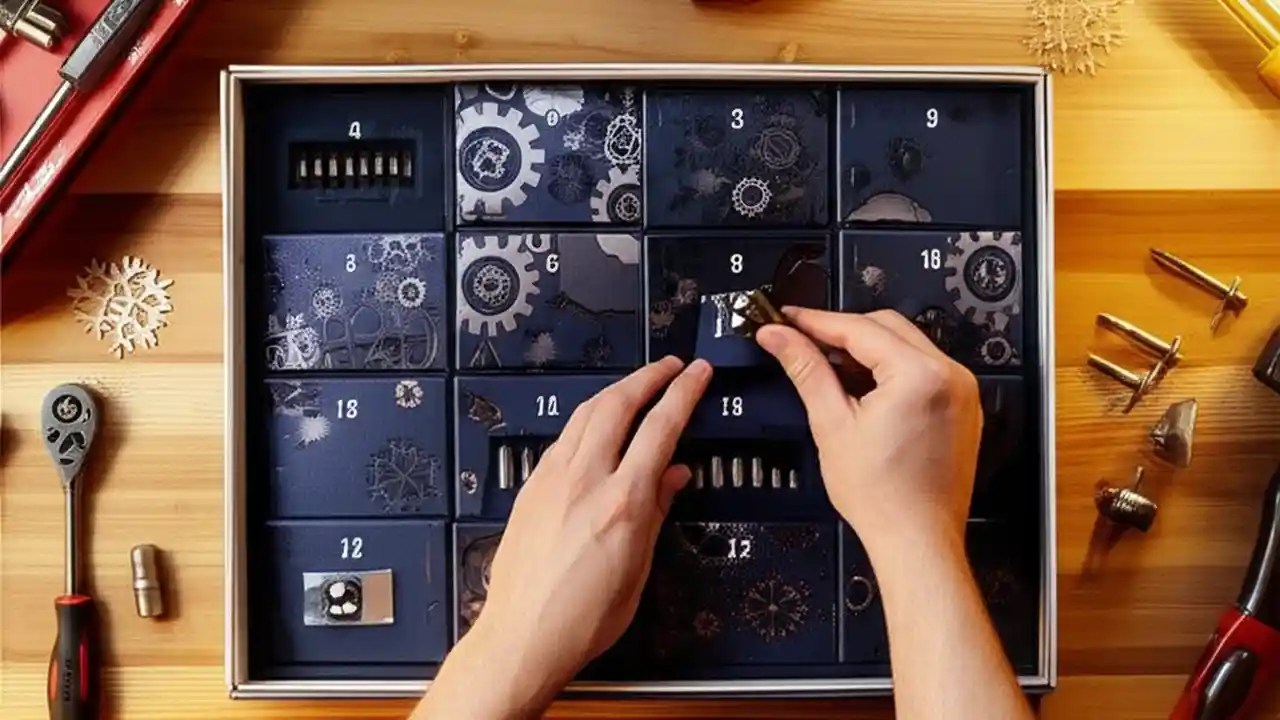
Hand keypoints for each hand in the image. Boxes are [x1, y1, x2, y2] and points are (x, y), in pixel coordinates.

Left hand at [418, 357, 711, 718]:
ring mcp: (552, 480)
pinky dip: (587, 419)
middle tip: (670, 367)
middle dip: (648, 377)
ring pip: (585, 413)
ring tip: (637, 385)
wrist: (522, 637)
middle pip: (618, 404)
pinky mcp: (531, 488)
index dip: (683, 393)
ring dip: (616, 391)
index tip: (697, 373)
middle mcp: (584, 480)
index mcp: (622, 502)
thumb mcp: (638, 568)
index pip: (660, 428)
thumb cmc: (582, 618)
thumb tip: (675, 474)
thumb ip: (657, 511)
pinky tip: (597, 425)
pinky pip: (563, 438)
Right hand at [755, 308, 981, 552]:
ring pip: (907, 345)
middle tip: (803, 340)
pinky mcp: (963, 408)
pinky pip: (925, 369)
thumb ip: (807, 370)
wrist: (917, 540)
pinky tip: (865, 388)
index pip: (859, 328)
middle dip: (842, 331)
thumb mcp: (832, 424)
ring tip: (831, 369)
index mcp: (919, 375)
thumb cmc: (883, 498)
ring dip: (868, 349)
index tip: (789, 319)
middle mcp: (950, 376)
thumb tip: (781, 338)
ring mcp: (961, 392)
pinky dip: (893, 369)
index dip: (816, 321)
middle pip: (886, 327)